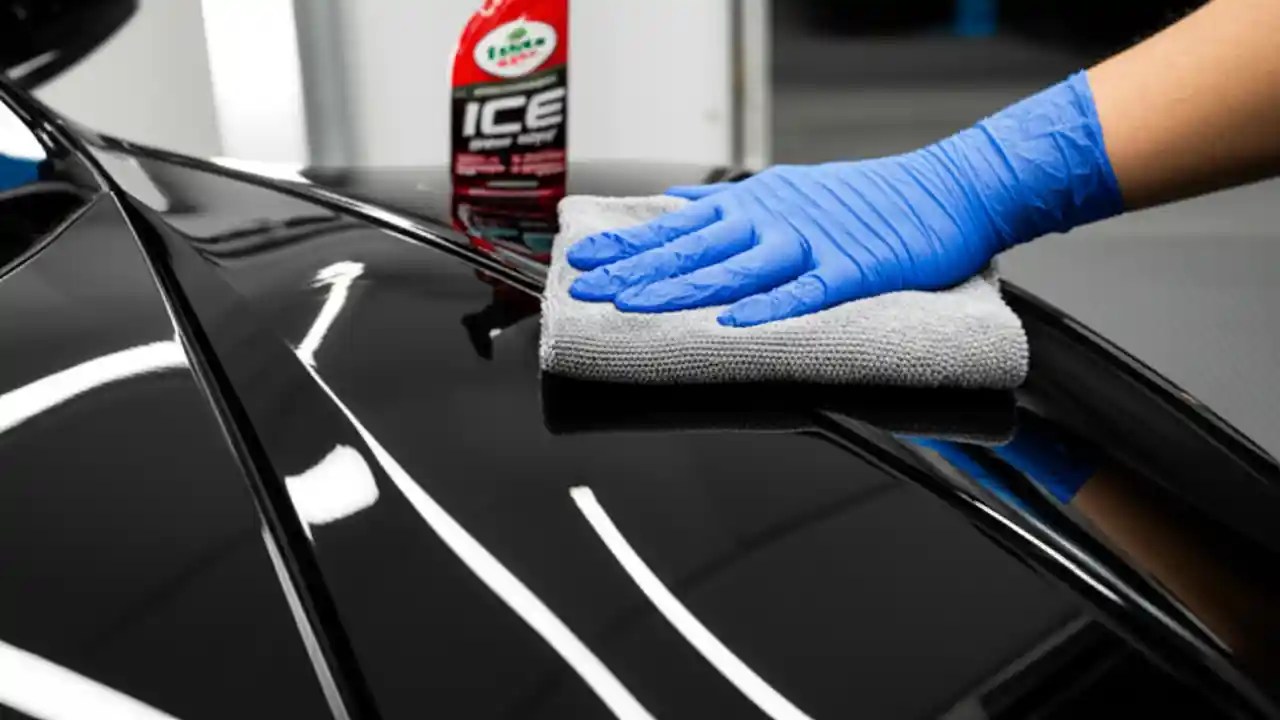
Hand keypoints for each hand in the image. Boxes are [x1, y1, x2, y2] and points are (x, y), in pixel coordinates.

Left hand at [569, 156, 1004, 326]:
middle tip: (588, 288)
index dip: (628, 245)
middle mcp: (772, 219)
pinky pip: (806, 292)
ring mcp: (811, 244)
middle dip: (635, 269)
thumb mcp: (787, 188)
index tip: (581, 261)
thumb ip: (732, 206)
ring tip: (637, 305)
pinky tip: (736, 322)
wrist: (943, 191)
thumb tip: (678, 206)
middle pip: (693, 247)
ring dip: (682, 288)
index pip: (677, 226)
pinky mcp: (852, 270)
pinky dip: (771, 307)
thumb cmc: (865, 197)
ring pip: (736, 269)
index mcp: (755, 204)